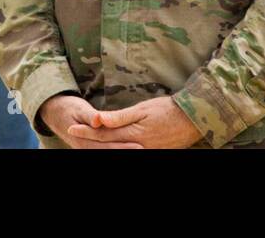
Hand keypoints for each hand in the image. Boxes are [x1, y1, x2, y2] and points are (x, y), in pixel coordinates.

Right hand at [40, 93, 141, 148]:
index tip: (139, 146)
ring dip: (123, 151)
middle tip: (145, 149)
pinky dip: (117, 149)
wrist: (55, 114)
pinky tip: (130, 148)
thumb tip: (98, 120)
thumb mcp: (79, 109)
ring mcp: (88, 150)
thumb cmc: (69, 108)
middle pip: (109, 153)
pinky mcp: (91, 148)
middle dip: (126, 151)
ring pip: (107, 153)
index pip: (107, 147)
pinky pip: (105, 150)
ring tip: (143, 150)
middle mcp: (86, 149)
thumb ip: (90, 116)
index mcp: (83, 140)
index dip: (123, 147)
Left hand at [71, 95, 202, 148]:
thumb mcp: (142, 110)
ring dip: (103, 148)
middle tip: (74, 136)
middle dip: (91, 142)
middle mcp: (139, 147)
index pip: (104, 134)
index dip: (87, 132)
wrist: (192, 119)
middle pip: (109, 146)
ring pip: (119, 152)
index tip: (72, 128)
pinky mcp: (154, 155)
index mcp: (133, 134)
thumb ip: (120, 117)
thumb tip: (100, 118)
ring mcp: (147, 153)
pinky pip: (132, 154)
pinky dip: (119, 150)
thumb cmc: (166, 110)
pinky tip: (111, 147)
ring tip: (88, 143)